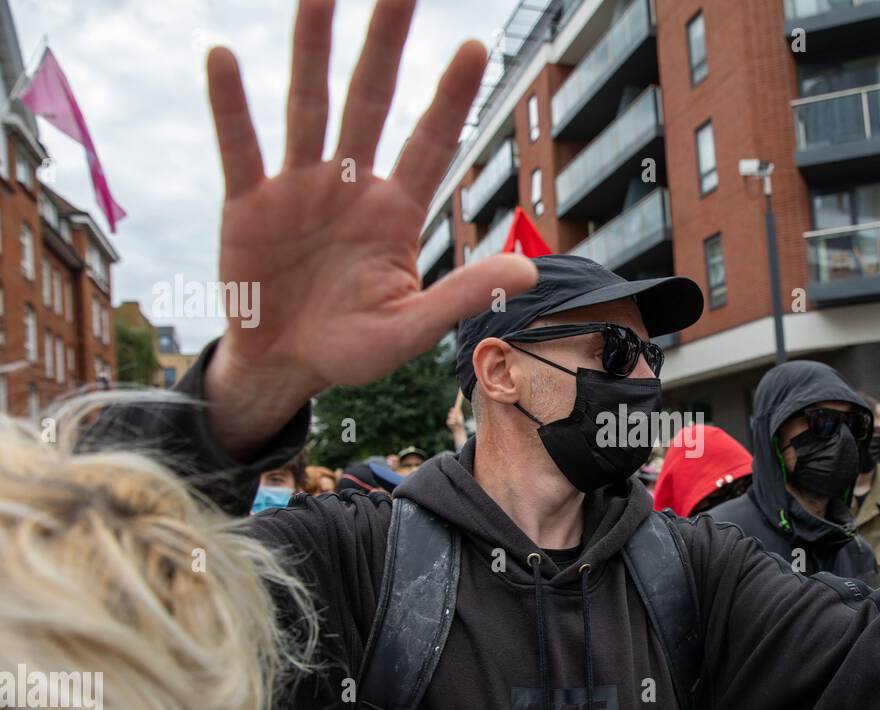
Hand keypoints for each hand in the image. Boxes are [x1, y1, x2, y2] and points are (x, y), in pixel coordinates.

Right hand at [205, 0, 536, 457]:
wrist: (284, 367)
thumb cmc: (352, 349)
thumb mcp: (411, 328)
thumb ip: (462, 295)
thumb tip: (528, 272)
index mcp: (393, 214)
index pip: (430, 144)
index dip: (450, 98)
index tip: (475, 47)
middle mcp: (349, 187)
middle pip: (371, 101)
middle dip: (386, 45)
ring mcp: (297, 190)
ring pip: (308, 106)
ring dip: (312, 51)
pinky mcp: (249, 205)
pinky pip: (241, 148)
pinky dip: (231, 107)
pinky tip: (224, 58)